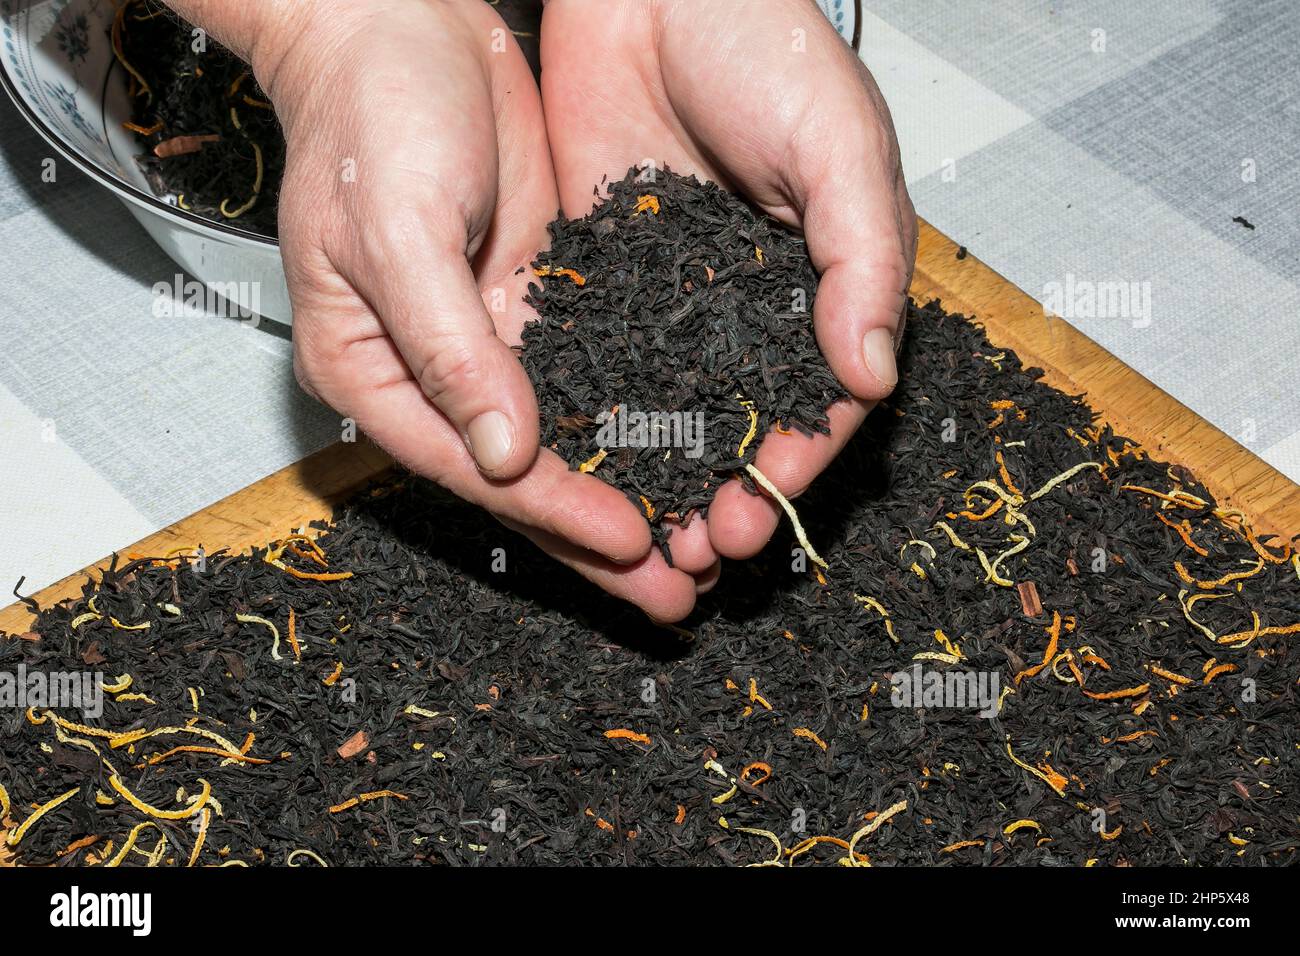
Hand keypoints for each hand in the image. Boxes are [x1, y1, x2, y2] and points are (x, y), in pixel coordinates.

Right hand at [248, 0, 706, 619]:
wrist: (400, 26)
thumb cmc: (370, 113)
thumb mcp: (397, 229)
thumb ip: (449, 347)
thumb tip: (505, 455)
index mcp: (375, 372)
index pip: (475, 468)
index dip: (556, 511)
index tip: (630, 543)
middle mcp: (434, 375)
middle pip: (524, 481)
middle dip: (599, 542)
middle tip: (676, 597)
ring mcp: (491, 344)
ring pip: (565, 445)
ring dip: (628, 498)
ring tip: (693, 556)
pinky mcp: (539, 304)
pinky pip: (592, 384)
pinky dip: (633, 427)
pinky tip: (683, 461)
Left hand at [541, 0, 916, 578]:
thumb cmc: (766, 43)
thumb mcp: (838, 144)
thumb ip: (860, 258)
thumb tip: (874, 376)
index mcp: (822, 284)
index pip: (816, 398)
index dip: (790, 462)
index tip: (757, 512)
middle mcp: (747, 306)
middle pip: (737, 422)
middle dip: (718, 489)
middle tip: (693, 554)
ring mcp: (673, 297)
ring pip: (666, 408)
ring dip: (654, 477)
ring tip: (635, 540)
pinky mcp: (604, 275)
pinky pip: (600, 360)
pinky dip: (592, 418)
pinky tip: (575, 466)